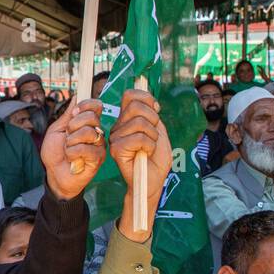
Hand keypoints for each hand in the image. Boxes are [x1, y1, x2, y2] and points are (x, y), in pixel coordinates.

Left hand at [41, 98, 105, 198]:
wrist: (54, 174)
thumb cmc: (55, 153)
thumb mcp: (57, 129)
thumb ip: (67, 114)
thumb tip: (77, 95)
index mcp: (87, 123)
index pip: (95, 105)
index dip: (85, 106)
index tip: (73, 114)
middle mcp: (96, 132)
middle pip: (92, 116)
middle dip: (73, 126)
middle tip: (67, 137)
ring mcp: (99, 145)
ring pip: (88, 132)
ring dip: (71, 142)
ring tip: (68, 150)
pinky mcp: (98, 158)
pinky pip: (86, 149)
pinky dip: (72, 153)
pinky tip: (72, 159)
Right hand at [109, 89, 170, 239]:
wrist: (152, 180)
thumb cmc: (156, 158)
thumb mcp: (158, 130)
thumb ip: (151, 113)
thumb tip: (144, 93)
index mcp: (127, 119)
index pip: (130, 95)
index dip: (146, 99)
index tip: (156, 113)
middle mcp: (119, 126)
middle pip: (135, 106)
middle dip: (153, 120)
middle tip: (153, 136)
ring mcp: (115, 137)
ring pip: (140, 123)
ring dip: (152, 137)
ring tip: (149, 148)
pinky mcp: (116, 149)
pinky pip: (138, 138)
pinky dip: (149, 146)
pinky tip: (144, 154)